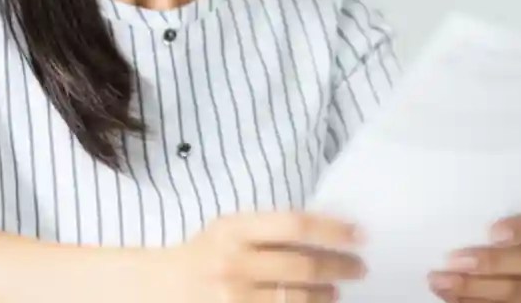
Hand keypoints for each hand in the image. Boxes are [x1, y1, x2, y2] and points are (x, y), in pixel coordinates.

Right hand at [162, 211, 367, 301]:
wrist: (160, 288)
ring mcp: (235, 298)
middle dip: (339, 266)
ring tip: (336, 291)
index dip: (332, 230)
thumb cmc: (204, 254)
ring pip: (297, 298)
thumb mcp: (229, 229)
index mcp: (234, 230)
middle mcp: (235, 263)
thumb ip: (268, 229)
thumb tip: (326, 232)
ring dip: (326, 294)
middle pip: (302, 265)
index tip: (360, 235)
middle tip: (359, 267)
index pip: (294, 225)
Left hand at [427, 209, 520, 301]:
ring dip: (476, 287)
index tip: (493, 232)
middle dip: (492, 262)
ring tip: (444, 282)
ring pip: (517, 291)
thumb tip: (443, 217)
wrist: (486, 263)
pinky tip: (449, 295)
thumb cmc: (482, 232)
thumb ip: (477, 219)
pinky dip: (473, 302)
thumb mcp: (484, 219)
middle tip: (456, 260)